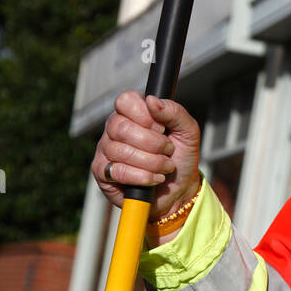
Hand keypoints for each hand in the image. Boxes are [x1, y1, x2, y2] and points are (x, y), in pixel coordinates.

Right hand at [93, 90, 200, 221]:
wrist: (179, 189)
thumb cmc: (181, 157)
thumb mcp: (188, 132)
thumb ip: (175, 112)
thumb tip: (152, 100)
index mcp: (133, 112)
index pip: (126, 100)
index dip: (145, 115)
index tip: (162, 128)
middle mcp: (115, 128)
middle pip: (122, 127)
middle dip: (153, 143)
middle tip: (168, 150)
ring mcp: (105, 149)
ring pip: (121, 151)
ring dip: (152, 162)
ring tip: (165, 167)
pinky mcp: (102, 172)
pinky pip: (118, 171)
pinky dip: (142, 176)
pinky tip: (155, 179)